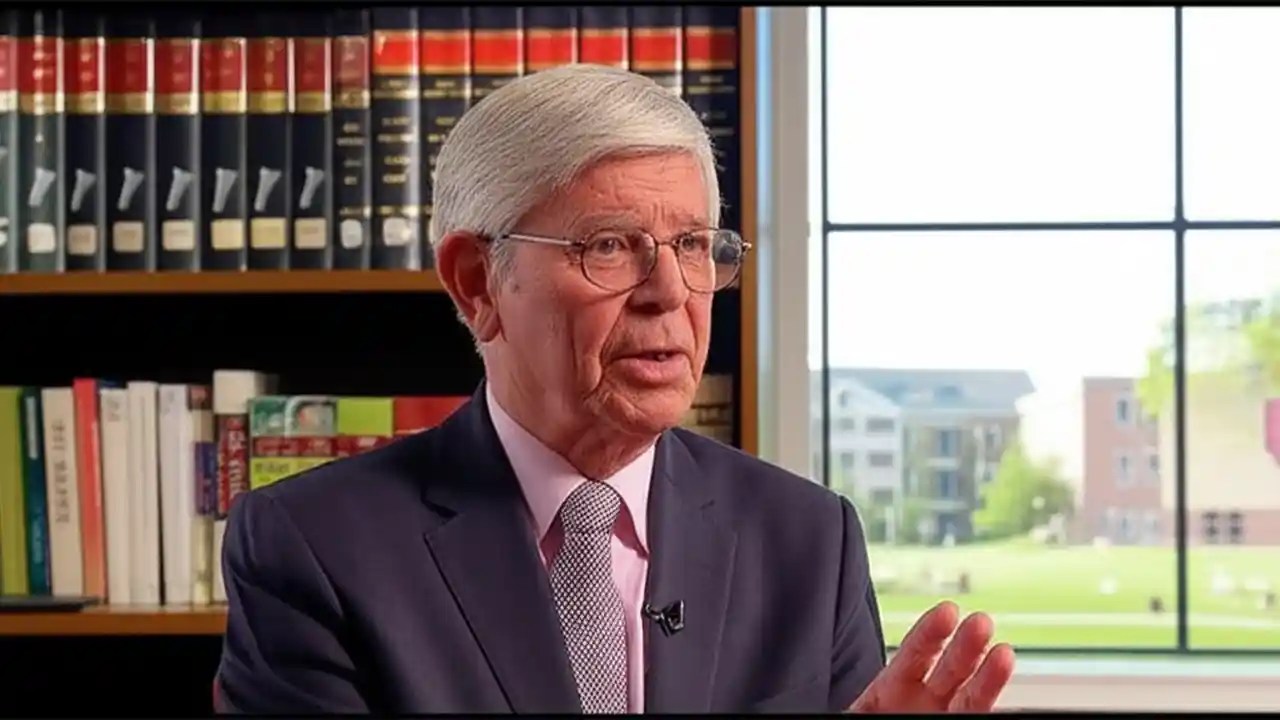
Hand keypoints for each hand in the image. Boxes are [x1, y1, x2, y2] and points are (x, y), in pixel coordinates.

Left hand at [848, 601, 1014, 712]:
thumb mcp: (859, 716)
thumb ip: (868, 708)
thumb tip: (855, 713)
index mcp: (892, 690)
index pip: (915, 654)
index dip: (931, 633)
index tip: (948, 612)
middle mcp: (924, 705)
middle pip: (950, 671)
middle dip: (966, 645)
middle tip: (981, 623)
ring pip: (972, 699)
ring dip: (989, 677)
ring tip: (1004, 654)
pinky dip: (997, 713)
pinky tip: (1009, 706)